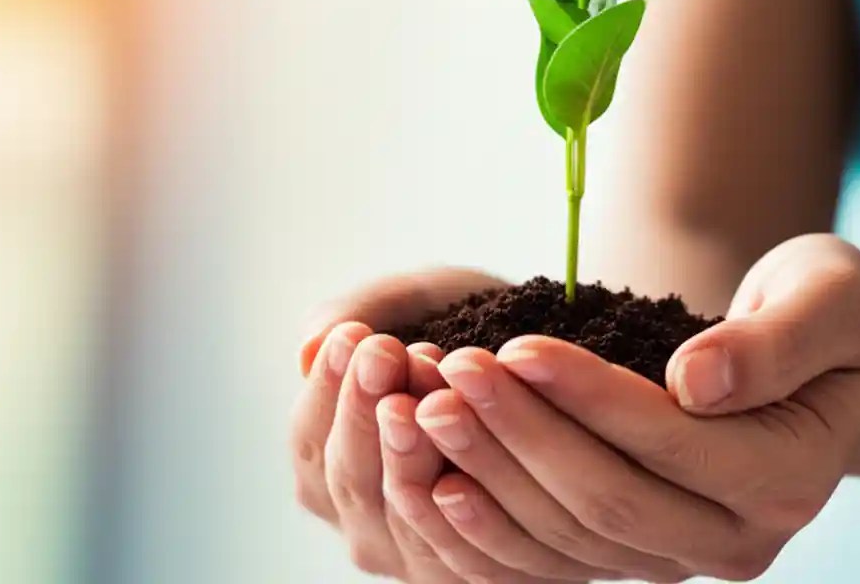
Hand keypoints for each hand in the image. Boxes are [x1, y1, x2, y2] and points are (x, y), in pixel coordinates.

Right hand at [291, 269, 584, 581]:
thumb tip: (307, 350)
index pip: (312, 441)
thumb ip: (359, 311)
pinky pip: (457, 547)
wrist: (552, 363)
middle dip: (363, 410)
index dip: (328, 390)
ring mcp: (416, 555)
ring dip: (408, 446)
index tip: (354, 336)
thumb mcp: (416, 302)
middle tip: (385, 355)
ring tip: (425, 385)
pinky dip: (460, 494)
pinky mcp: (471, 573)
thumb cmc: (470, 333)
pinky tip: (469, 441)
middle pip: (349, 479)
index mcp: (332, 465)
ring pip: (399, 509)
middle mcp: (366, 522)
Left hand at [420, 234, 859, 580]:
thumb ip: (774, 343)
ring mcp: (681, 557)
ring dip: (489, 473)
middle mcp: (736, 541)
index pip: (667, 442)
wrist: (823, 364)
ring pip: (567, 536)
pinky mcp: (635, 554)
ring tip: (426, 409)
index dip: (584, 396)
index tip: (511, 345)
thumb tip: (696, 380)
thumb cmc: (826, 316)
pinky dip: (491, 524)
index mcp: (787, 481)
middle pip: (606, 500)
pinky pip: (552, 556)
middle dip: (518, 435)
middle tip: (448, 374)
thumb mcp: (828, 301)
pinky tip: (434, 482)